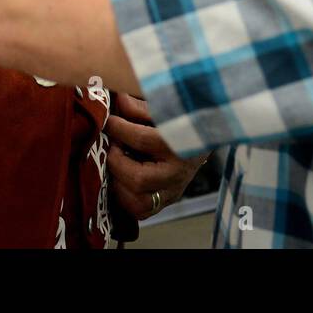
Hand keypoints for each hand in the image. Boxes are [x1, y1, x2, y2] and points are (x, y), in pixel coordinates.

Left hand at [106, 92, 207, 220]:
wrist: (204, 135)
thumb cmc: (181, 117)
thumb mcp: (164, 108)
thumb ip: (140, 107)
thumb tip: (118, 100)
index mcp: (180, 145)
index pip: (143, 140)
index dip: (119, 129)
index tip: (108, 120)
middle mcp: (178, 174)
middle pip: (139, 180)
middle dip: (116, 161)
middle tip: (112, 145)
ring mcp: (174, 191)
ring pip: (139, 203)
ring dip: (119, 184)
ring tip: (116, 163)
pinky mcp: (168, 200)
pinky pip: (142, 211)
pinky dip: (126, 198)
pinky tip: (121, 179)